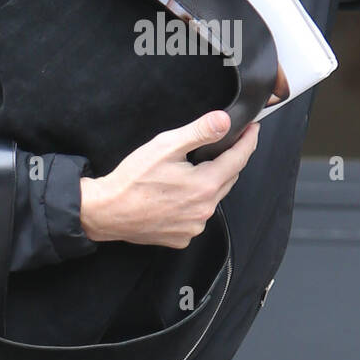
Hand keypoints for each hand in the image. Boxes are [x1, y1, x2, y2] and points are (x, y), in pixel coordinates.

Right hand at [80, 110, 258, 247]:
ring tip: (194, 169)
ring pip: (213, 198)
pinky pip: (197, 215)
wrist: (106, 211)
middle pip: (228, 179)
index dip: (248, 141)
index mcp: (205, 185)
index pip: (238, 159)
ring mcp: (194, 226)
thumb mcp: (165, 146)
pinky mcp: (182, 237)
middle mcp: (205, 209)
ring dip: (211, 183)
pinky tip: (179, 193)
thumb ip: (199, 132)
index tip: (253, 129)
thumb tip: (224, 121)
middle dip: (230, 160)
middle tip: (225, 143)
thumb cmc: (132, 180)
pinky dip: (195, 202)